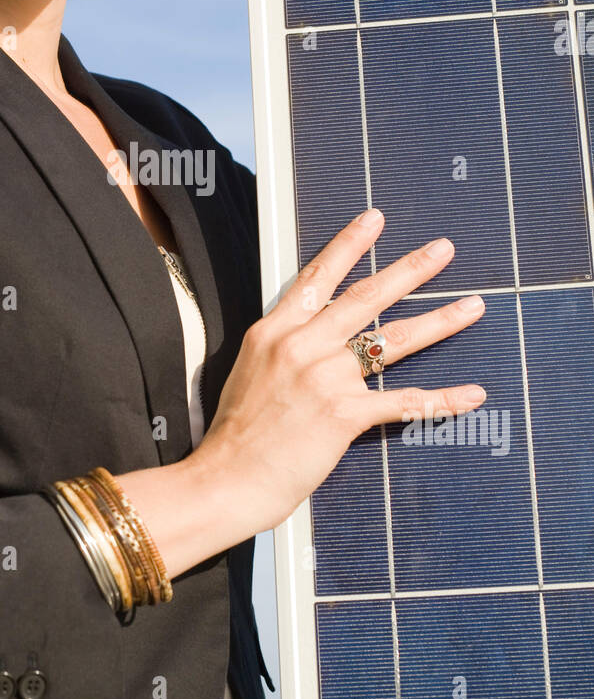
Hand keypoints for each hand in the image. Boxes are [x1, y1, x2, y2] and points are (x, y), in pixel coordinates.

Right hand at [194, 207, 485, 536]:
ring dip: (439, 321)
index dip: (349, 245)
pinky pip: (404, 401)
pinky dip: (442, 400)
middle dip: (410, 270)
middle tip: (442, 250)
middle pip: (366, 296)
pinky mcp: (344, 414)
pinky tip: (472, 394)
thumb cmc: (236, 435)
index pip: (318, 276)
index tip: (374, 220)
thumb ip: (282, 347)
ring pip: (393, 340)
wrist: (225, 478)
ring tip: (471, 306)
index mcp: (274, 331)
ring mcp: (325, 377)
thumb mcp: (249, 371)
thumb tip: (309, 335)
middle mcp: (302, 345)